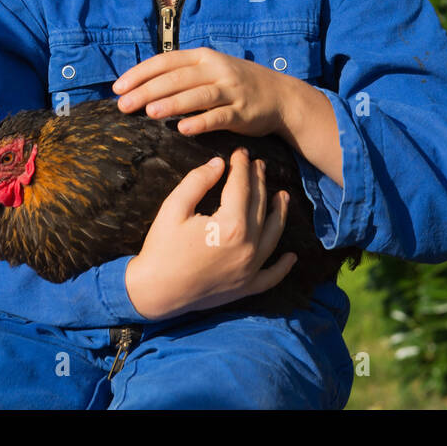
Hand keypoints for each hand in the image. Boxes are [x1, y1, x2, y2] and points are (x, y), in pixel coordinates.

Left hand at [113, 47, 288, 137]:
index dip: (140, 73)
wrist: (281, 96)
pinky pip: (219, 116)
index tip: (118, 88)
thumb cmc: (237, 84)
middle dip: (147, 90)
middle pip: (177, 78)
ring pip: (197, 95)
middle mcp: (216, 69)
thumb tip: (142, 86)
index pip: (165, 61)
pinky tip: (184, 129)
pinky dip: (201, 122)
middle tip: (123, 105)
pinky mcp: (242, 112)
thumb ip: (183, 75)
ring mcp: (231, 90)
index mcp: (204, 56)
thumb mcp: (211, 70)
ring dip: (172, 103)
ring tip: (149, 112)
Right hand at [124, 148, 295, 319]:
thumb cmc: (160, 248)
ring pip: (273, 235)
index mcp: (230, 224)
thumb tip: (218, 163)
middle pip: (259, 206)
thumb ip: (198, 181)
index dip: (241, 166)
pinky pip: (272, 276)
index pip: (241, 187)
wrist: (154, 293)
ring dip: (280, 214)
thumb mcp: (174, 208)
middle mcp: (247, 246)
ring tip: (283, 196)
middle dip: (259, 182)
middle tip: (259, 165)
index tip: (241, 152)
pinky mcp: (246, 287)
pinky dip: (283, 266)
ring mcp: (250, 269)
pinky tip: (292, 256)